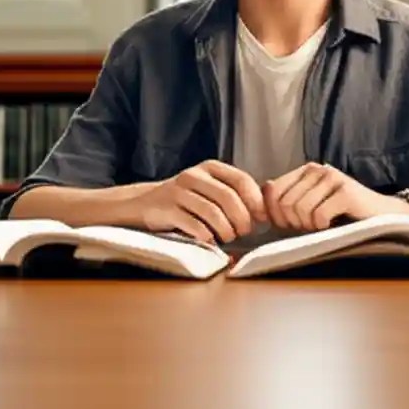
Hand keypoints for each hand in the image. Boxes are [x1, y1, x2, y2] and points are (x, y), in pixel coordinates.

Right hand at [133, 160, 267, 243]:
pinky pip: (194, 226)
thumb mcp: (208, 190)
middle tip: (244, 232)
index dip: (255, 200)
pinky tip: (209, 240)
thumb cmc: (185, 201)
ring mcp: (178, 191)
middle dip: (242, 219)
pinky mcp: (166, 209)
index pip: (241, 179)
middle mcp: (193, 175)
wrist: (143, 204)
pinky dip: (207, 237)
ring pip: (212, 213)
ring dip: (226, 230)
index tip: (262, 218)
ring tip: (227, 237)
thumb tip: (265, 211)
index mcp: (209, 168)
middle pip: (228, 197)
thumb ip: (233, 194)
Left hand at [263, 162, 408, 232]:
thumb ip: (285, 200)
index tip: (290, 226)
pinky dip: (323, 227)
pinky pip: (318, 216)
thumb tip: (262, 195)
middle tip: (310, 227)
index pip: (271, 191)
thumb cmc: (342, 216)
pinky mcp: (346, 192)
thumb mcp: (309, 207)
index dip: (276, 215)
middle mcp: (317, 169)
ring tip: (323, 225)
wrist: (382, 217)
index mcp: (305, 170)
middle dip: (293, 223)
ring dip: (309, 226)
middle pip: (284, 203)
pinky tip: (334, 224)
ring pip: (299, 210)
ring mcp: (332, 178)